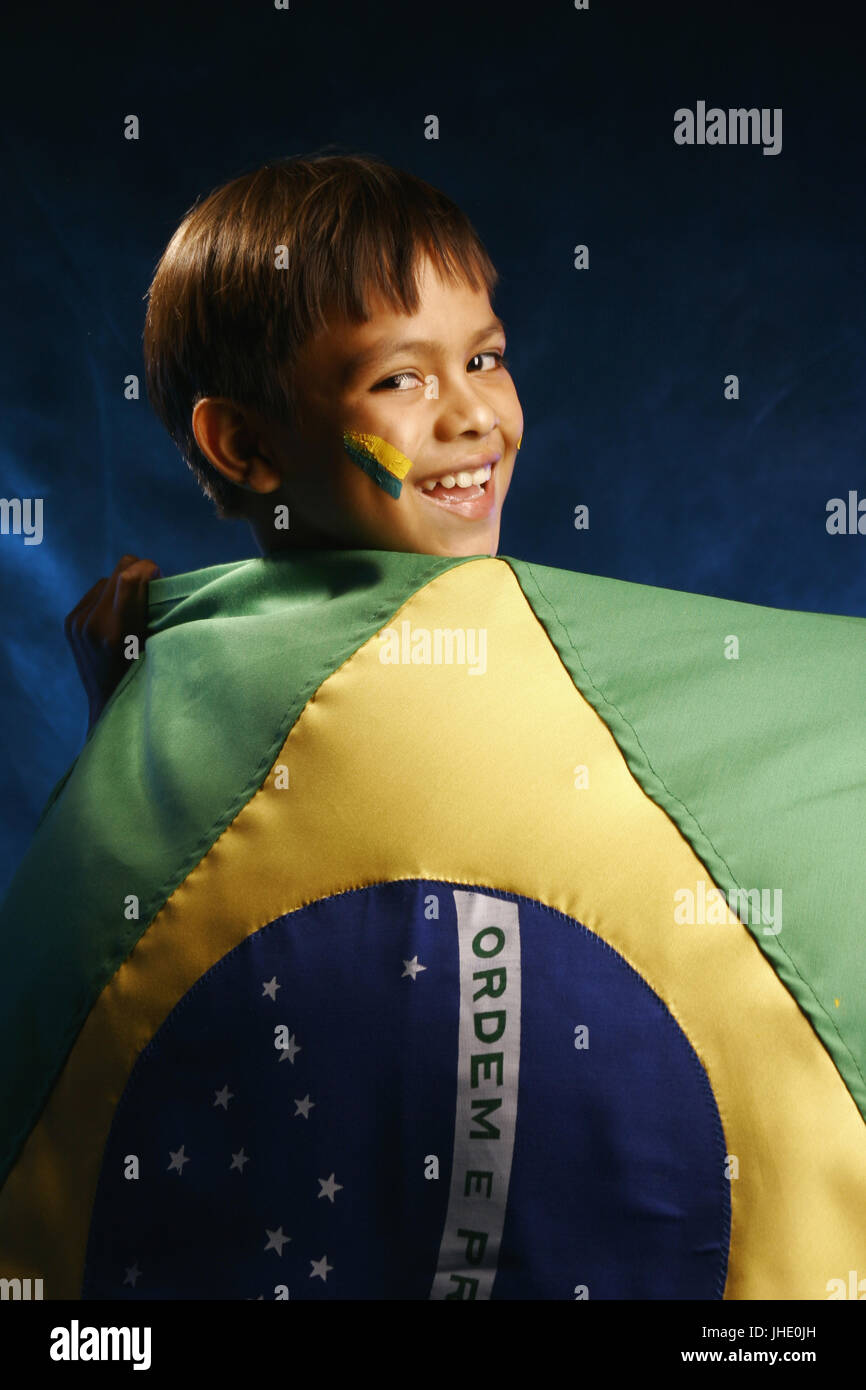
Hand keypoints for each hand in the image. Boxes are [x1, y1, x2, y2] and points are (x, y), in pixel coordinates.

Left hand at [64, 554, 160, 731]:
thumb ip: (154, 613)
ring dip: (123, 586)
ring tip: (133, 607)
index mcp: (115, 632)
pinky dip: (109, 597)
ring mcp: (77, 622)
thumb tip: (156, 576)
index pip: (129, 577)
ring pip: (107, 580)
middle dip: (139, 572)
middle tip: (152, 587)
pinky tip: (116, 615)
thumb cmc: (143, 678)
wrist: (107, 705)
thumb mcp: (156, 647)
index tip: (161, 576)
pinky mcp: (70, 621)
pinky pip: (95, 592)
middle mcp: (91, 623)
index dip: (149, 568)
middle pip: (118, 570)